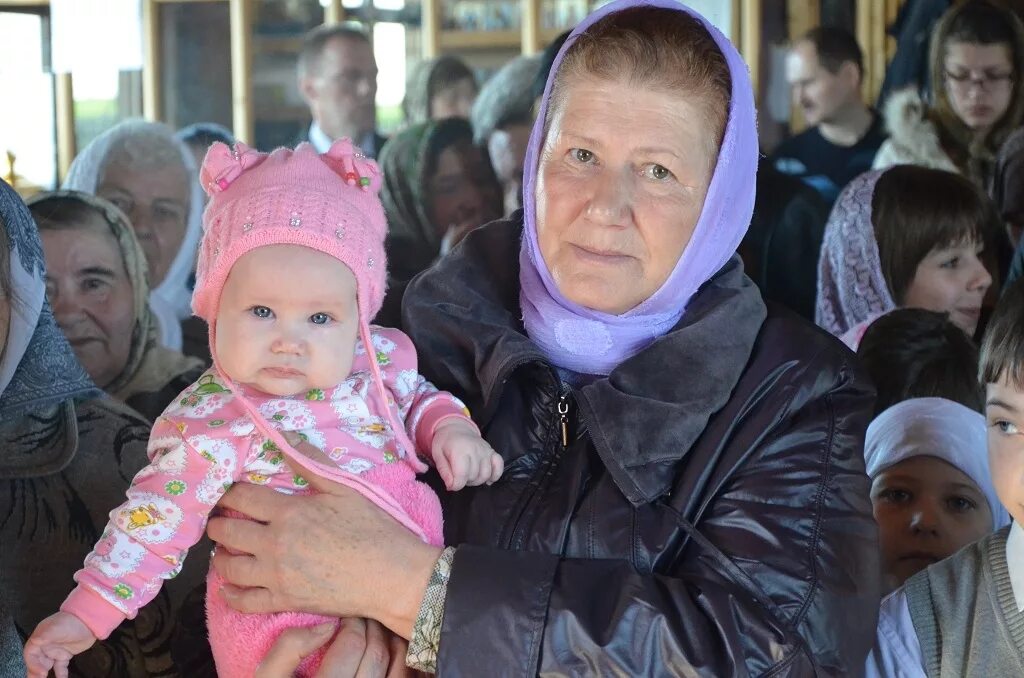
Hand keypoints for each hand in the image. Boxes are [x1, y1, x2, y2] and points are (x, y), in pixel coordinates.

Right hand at [23, 611, 96, 677]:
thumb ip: (45, 635)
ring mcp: (55, 650)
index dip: (32, 664)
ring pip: (46, 666)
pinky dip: (60, 674)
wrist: (90, 620)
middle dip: (35, 672)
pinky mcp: (65, 655)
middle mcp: (45, 645)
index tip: (41, 672)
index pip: (30, 653)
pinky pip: (60, 667)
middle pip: (36, 661)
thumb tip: (35, 641)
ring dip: (44, 674)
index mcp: (39, 638)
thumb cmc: (72, 622)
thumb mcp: (57, 627)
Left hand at [206, 454, 441, 638]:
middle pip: (228, 531)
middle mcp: (275, 544)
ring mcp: (277, 575)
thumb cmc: (372, 528)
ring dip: (220, 556)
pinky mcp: (284, 601)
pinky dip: (230, 594)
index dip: (229, 492)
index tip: (227, 492)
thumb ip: (310, 462)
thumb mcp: (344, 489)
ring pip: (229, 567)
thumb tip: (285, 436)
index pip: (243, 497)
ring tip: (223, 550)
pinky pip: (244, 601)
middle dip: (218, 523)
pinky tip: (228, 588)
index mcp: (289, 512)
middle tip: (218, 520)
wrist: (391, 574)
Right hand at [255, 618, 415, 677]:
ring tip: (377, 636)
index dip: (351, 622)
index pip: (352, 645)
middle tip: (363, 621)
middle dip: (372, 629)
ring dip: (392, 644)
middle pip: (377, 653)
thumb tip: (326, 626)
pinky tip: (389, 657)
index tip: (345, 617)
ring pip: (399, 667)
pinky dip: (402, 664)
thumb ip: (287, 650)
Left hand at [431, 419, 502, 490]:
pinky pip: (499, 466)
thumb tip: (451, 486)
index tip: (451, 485)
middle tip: (458, 477)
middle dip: (465, 482)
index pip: (462, 475)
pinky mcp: (492, 452)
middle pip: (474, 476)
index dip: (456, 485)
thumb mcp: (437, 455)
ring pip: (486, 474)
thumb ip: (444, 471)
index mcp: (459, 451)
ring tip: (469, 477)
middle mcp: (475, 450)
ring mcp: (486, 450)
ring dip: (477, 480)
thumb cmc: (445, 443)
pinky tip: (488, 479)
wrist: (456, 429)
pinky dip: (495, 475)